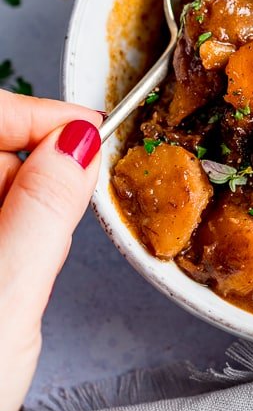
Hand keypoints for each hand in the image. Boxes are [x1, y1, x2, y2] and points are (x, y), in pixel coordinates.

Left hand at [0, 92, 101, 410]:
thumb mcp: (9, 295)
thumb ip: (44, 208)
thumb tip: (76, 141)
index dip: (36, 114)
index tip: (86, 132)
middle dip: (32, 168)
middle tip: (55, 219)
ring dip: (22, 204)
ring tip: (23, 266)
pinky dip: (10, 231)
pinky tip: (9, 273)